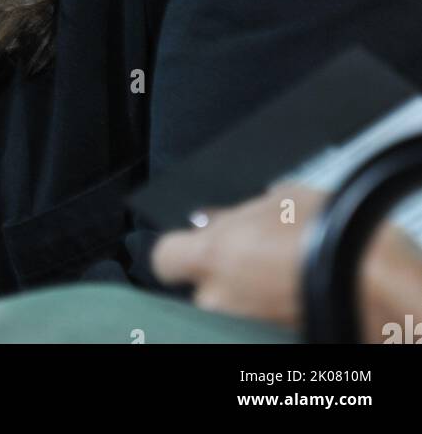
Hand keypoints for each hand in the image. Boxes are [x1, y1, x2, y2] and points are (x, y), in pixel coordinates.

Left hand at [151, 181, 327, 329]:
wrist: (376, 280)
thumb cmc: (330, 233)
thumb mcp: (278, 199)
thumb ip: (235, 214)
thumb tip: (212, 219)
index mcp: (211, 256)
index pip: (164, 257)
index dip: (181, 248)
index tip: (196, 242)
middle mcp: (218, 299)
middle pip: (200, 287)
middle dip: (219, 274)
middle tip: (252, 256)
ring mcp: (243, 327)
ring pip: (228, 309)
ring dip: (244, 296)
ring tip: (280, 275)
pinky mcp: (267, 341)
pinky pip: (254, 324)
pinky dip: (266, 312)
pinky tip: (292, 294)